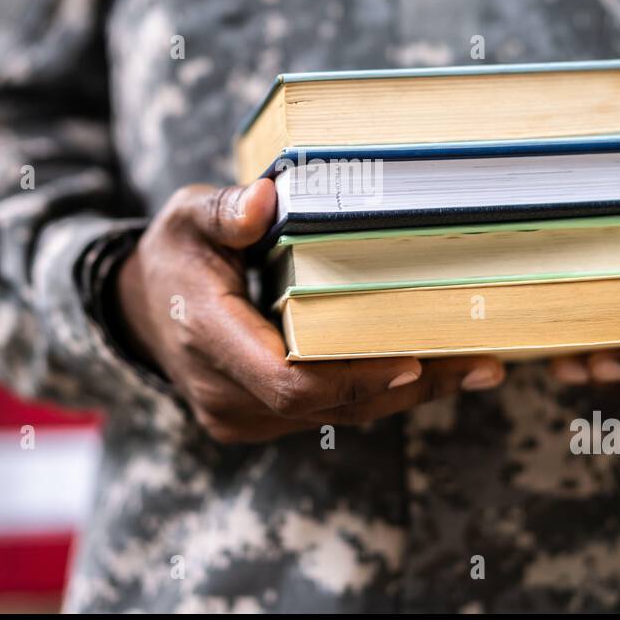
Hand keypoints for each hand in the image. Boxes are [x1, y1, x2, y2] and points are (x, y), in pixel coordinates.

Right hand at [114, 179, 505, 443]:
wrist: (141, 309)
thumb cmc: (175, 255)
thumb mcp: (188, 217)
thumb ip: (225, 210)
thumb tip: (266, 199)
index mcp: (205, 337)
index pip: (285, 380)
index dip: (352, 376)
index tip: (414, 359)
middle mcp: (222, 392)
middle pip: (326, 405)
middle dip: (405, 386)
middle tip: (478, 363)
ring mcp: (241, 415)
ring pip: (334, 415)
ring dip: (404, 393)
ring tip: (475, 367)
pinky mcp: (261, 421)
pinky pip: (327, 414)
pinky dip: (377, 391)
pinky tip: (434, 369)